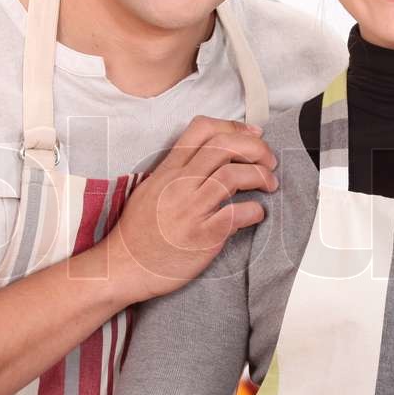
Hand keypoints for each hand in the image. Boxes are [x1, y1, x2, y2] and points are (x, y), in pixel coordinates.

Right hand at [97, 116, 277, 303]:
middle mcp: (179, 184)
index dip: (234, 127)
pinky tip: (257, 214)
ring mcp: (191, 209)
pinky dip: (256, 210)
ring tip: (270, 184)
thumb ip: (179, 171)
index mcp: (168, 170)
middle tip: (269, 160)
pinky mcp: (203, 236)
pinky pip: (237, 214)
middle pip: (224, 146)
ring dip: (261, 176)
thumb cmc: (139, 232)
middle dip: (256, 148)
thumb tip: (214, 161)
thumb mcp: (151, 189)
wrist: (122, 267)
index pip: (202, 129)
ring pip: (233, 175)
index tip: (252, 135)